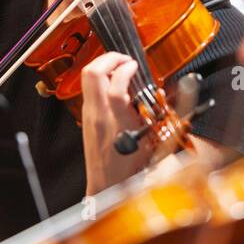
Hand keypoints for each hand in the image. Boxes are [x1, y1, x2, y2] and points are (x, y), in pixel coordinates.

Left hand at [80, 52, 153, 195]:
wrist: (107, 185)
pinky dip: (100, 79)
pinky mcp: (86, 117)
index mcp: (115, 121)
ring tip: (119, 67)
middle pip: (93, 72)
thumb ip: (152, 114)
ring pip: (87, 77)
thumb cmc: (128, 169)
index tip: (135, 65)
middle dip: (109, 58)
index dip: (127, 68)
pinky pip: (89, 88)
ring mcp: (88, 114)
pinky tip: (113, 84)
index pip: (116, 83)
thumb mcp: (148, 141)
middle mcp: (98, 114)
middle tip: (124, 59)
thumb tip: (157, 92)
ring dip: (102, 66)